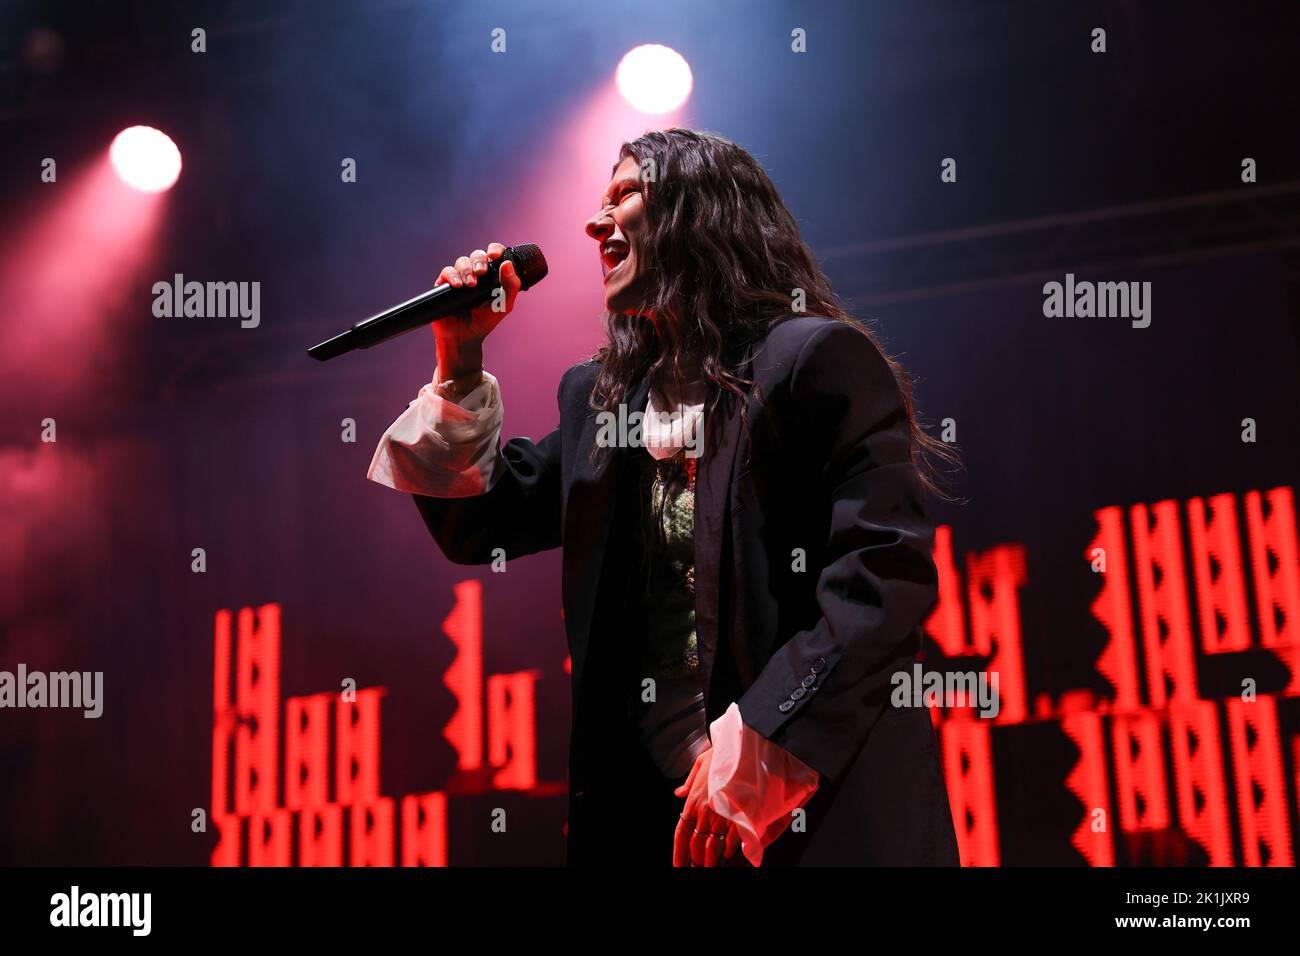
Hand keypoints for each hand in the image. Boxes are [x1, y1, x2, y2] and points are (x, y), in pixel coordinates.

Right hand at [432, 242, 520, 378]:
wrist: (464, 338)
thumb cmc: (485, 322)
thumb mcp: (504, 306)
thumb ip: (511, 286)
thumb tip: (507, 264)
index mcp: (491, 276)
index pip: (493, 255)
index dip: (494, 249)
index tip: (495, 255)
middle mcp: (475, 274)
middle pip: (476, 255)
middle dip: (479, 261)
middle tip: (481, 272)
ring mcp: (460, 279)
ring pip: (461, 261)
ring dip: (466, 270)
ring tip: (470, 285)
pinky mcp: (445, 285)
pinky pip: (447, 272)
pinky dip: (452, 276)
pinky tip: (458, 285)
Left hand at [672, 748, 741, 865]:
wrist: (750, 746)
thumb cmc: (728, 752)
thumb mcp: (702, 762)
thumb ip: (689, 781)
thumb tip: (678, 793)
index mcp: (694, 799)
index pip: (681, 834)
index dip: (679, 853)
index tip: (679, 865)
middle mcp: (706, 811)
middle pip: (696, 846)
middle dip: (697, 861)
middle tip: (698, 868)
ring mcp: (723, 816)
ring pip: (713, 848)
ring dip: (713, 861)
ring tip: (713, 867)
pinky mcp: (741, 818)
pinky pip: (733, 842)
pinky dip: (731, 851)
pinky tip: (731, 855)